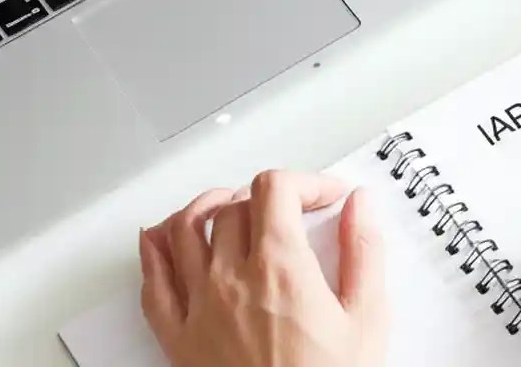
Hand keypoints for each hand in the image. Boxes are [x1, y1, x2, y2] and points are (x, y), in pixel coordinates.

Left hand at [139, 171, 386, 366]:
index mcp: (280, 267)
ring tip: (229, 205)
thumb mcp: (368, 318)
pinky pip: (153, 282)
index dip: (306, 181)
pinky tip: (162, 240)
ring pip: (186, 230)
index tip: (326, 198)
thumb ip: (364, 253)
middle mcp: (231, 279)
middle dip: (267, 197)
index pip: (275, 188)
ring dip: (209, 207)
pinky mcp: (178, 339)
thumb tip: (359, 207)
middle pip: (235, 206)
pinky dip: (155, 251)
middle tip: (292, 211)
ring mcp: (198, 307)